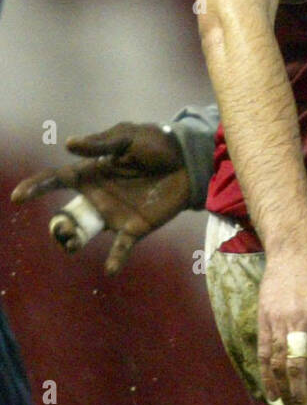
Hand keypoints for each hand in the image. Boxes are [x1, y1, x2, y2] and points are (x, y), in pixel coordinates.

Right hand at [11, 122, 192, 273]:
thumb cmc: (156, 144)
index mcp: (91, 173)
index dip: (36, 186)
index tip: (18, 196)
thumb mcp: (128, 136)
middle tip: (62, 227)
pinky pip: (121, 247)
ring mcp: (115, 214)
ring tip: (73, 243)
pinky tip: (110, 268)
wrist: (189, 160)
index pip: (57, 179)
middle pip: (67, 215)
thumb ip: (100, 143)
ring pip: (85, 233)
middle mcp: (97, 197)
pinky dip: (114, 258)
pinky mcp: (135, 227)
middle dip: (58, 225)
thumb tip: (68, 144)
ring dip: (75, 241)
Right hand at [257, 249, 306, 404]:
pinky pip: (263, 354)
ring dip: (284, 392)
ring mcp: (278, 321)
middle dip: (303, 397)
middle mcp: (299, 322)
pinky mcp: (263, 320)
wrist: (294, 252)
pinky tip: (272, 395)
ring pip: (278, 364)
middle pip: (298, 367)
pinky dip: (266, 377)